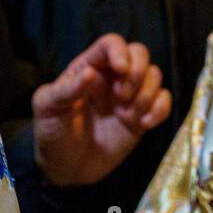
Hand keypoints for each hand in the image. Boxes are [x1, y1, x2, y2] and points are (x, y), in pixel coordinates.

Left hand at [32, 34, 172, 186]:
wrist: (66, 168)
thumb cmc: (52, 132)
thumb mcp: (48, 108)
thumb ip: (66, 90)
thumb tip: (91, 73)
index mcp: (89, 67)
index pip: (111, 44)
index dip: (120, 52)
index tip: (120, 70)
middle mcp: (112, 77)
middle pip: (139, 52)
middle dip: (138, 72)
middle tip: (122, 97)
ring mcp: (129, 96)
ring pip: (154, 75)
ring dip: (146, 94)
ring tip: (127, 117)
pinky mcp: (142, 116)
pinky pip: (164, 101)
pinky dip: (160, 109)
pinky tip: (143, 125)